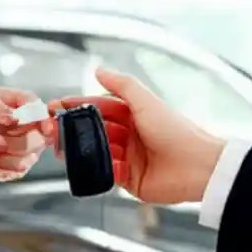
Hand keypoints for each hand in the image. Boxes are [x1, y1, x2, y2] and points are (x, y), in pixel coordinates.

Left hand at [0, 86, 53, 180]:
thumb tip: (13, 118)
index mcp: (16, 105)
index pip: (40, 111)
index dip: (46, 121)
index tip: (43, 129)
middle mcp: (20, 125)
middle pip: (39, 139)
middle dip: (20, 144)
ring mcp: (15, 145)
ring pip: (29, 159)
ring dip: (10, 160)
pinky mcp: (7, 163)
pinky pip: (16, 173)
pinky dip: (1, 170)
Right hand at [48, 68, 226, 203]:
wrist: (197, 166)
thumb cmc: (177, 131)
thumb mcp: (146, 101)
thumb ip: (122, 84)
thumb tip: (99, 70)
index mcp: (135, 115)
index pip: (99, 108)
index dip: (78, 106)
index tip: (57, 106)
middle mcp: (131, 136)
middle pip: (95, 131)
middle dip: (74, 130)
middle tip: (54, 129)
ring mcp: (130, 159)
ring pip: (98, 153)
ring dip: (82, 150)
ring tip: (66, 147)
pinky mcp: (131, 181)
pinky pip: (108, 174)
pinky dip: (100, 168)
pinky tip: (95, 163)